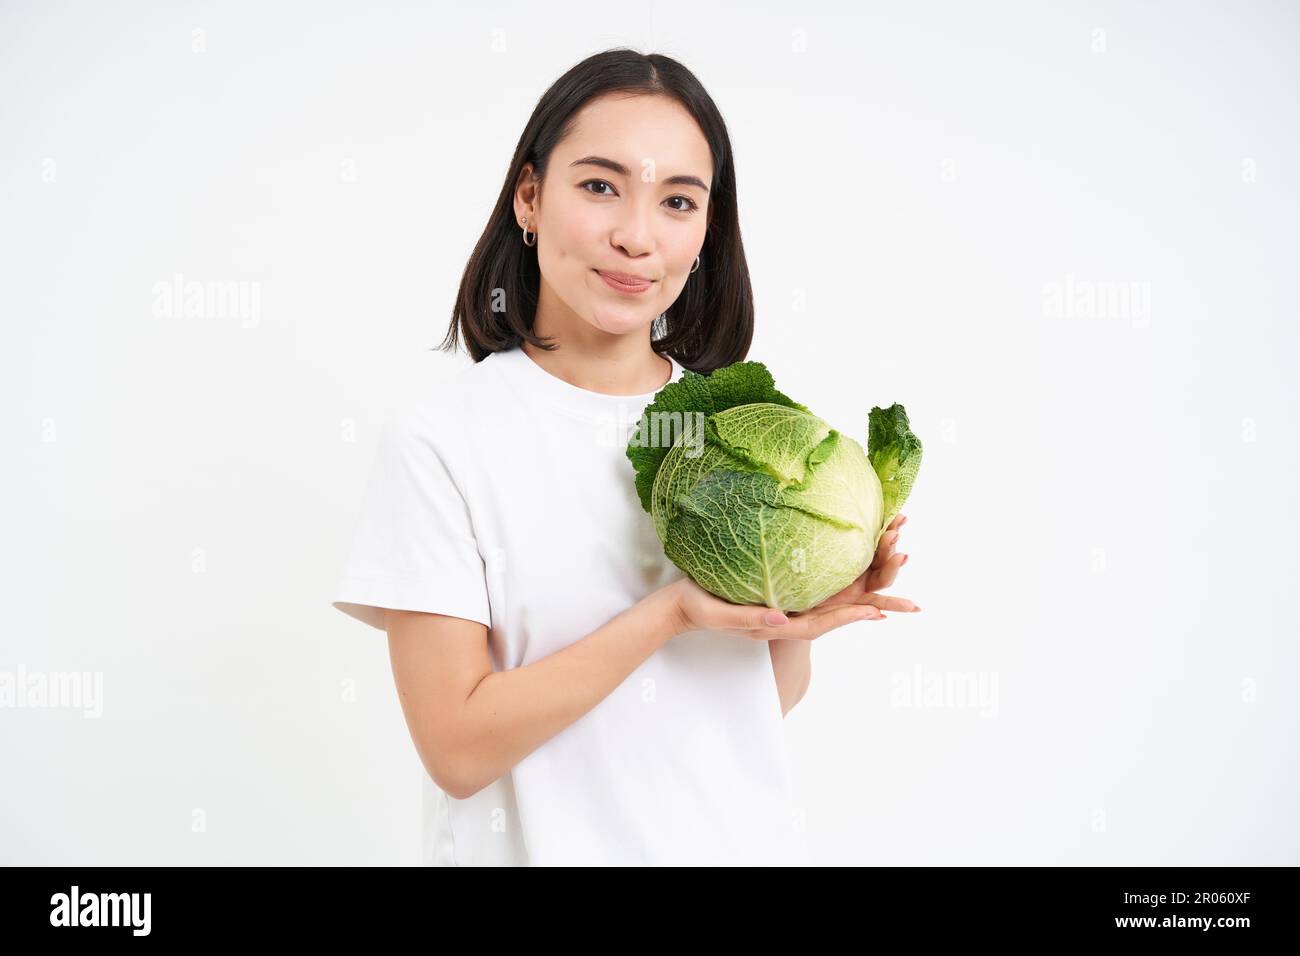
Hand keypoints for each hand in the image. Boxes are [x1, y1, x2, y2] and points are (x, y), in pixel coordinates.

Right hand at [664, 513, 915, 642]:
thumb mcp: (719, 614)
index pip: (822, 623)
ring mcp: (792, 601)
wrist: (681, 605)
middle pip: (842, 610)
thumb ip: (749, 618)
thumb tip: (782, 619)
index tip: (880, 614)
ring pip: (838, 595)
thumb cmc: (697, 608)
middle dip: (877, 603)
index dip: (851, 619)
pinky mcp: (786, 587)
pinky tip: (865, 555)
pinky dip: (850, 571)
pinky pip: (825, 581)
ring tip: (900, 563)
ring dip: (871, 582)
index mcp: (780, 624)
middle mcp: (793, 614)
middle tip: (913, 604)